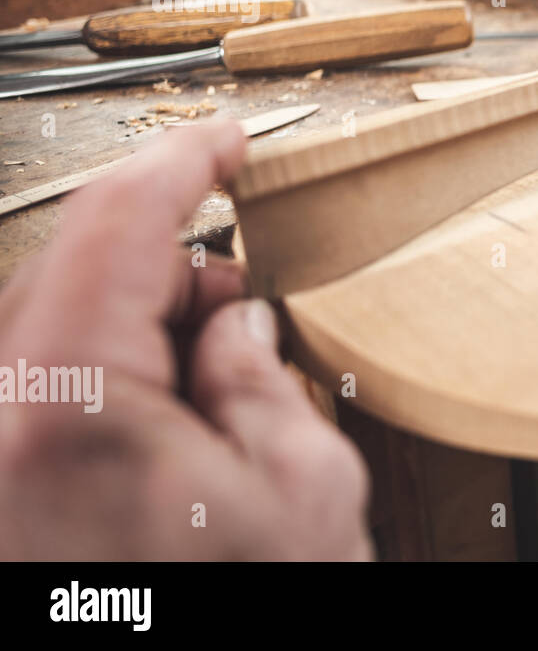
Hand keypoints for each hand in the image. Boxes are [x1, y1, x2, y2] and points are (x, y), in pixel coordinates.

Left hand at [0, 123, 370, 559]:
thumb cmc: (240, 622)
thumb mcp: (303, 488)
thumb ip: (262, 378)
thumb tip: (234, 327)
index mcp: (65, 411)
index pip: (114, 225)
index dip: (182, 164)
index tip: (225, 140)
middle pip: (75, 272)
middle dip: (174, 268)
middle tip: (246, 302)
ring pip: (57, 328)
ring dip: (145, 327)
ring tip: (218, 384)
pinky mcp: (7, 491)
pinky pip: (43, 387)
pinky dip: (113, 375)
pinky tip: (174, 420)